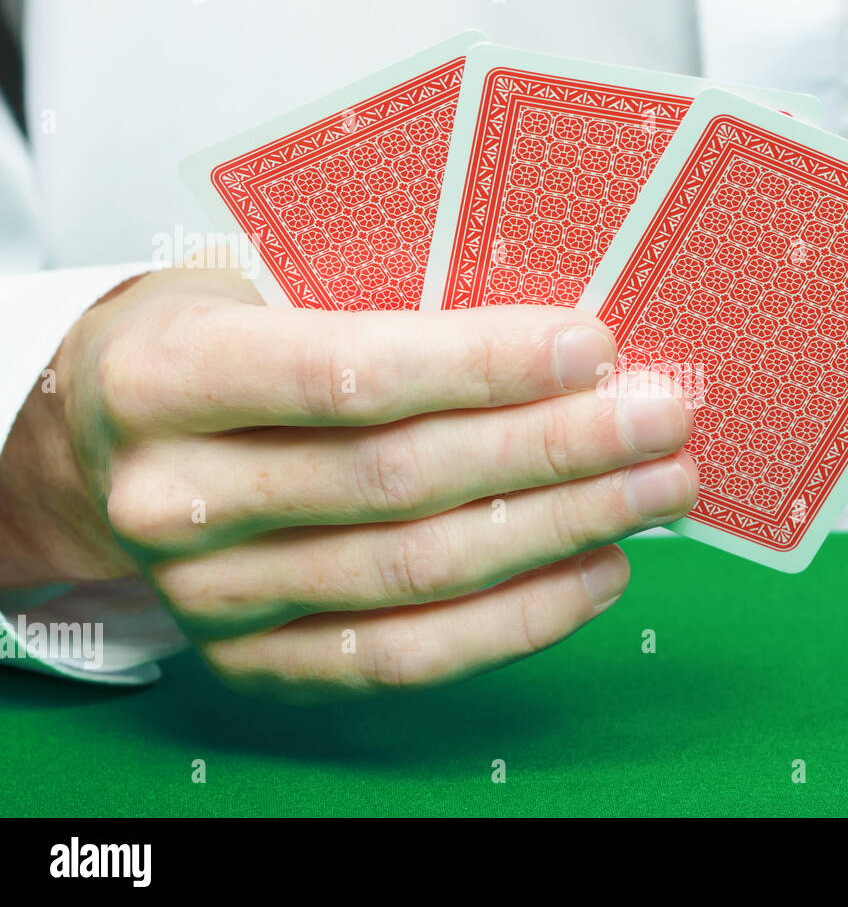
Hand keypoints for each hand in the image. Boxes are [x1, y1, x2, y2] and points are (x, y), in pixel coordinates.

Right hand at [0, 264, 696, 699]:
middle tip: (661, 420)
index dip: (480, 366)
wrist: (91, 447)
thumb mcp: (254, 283)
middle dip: (554, 450)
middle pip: (401, 482)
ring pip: (418, 574)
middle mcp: (179, 498)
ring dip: (561, 530)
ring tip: (657, 489)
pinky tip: (595, 571)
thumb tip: (553, 335)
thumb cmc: (200, 345)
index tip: (591, 348)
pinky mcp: (257, 660)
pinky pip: (404, 658)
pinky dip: (516, 620)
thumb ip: (377, 301)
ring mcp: (215, 595)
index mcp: (169, 378)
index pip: (348, 377)